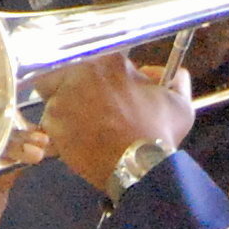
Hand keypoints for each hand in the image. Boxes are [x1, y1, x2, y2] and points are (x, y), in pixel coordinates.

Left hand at [38, 47, 195, 193]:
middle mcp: (82, 72)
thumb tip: (170, 73)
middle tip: (81, 106)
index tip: (99, 91)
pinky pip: (49, 124)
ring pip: (52, 98)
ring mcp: (64, 96)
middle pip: (61, 72)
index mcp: (110, 61)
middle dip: (67, 87)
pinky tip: (76, 143)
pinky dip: (59, 134)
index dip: (94, 77)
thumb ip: (176, 81)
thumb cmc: (158, 135)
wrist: (140, 166)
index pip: (91, 61)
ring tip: (80, 130)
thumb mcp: (179, 104)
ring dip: (63, 112)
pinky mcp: (53, 121)